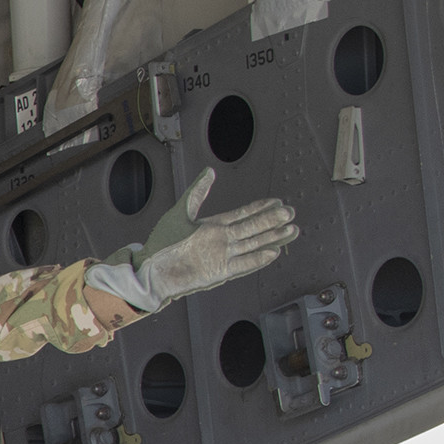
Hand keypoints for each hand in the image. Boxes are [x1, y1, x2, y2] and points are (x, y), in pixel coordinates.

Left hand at [134, 169, 302, 306]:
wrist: (151, 270)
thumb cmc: (162, 243)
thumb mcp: (181, 212)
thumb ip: (197, 192)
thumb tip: (209, 172)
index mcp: (214, 225)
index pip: (243, 215)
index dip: (260, 208)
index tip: (277, 201)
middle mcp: (222, 240)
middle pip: (254, 228)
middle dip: (273, 220)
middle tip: (291, 212)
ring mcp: (223, 256)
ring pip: (254, 244)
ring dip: (273, 237)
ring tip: (292, 230)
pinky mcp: (220, 271)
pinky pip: (244, 264)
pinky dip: (259, 259)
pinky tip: (274, 252)